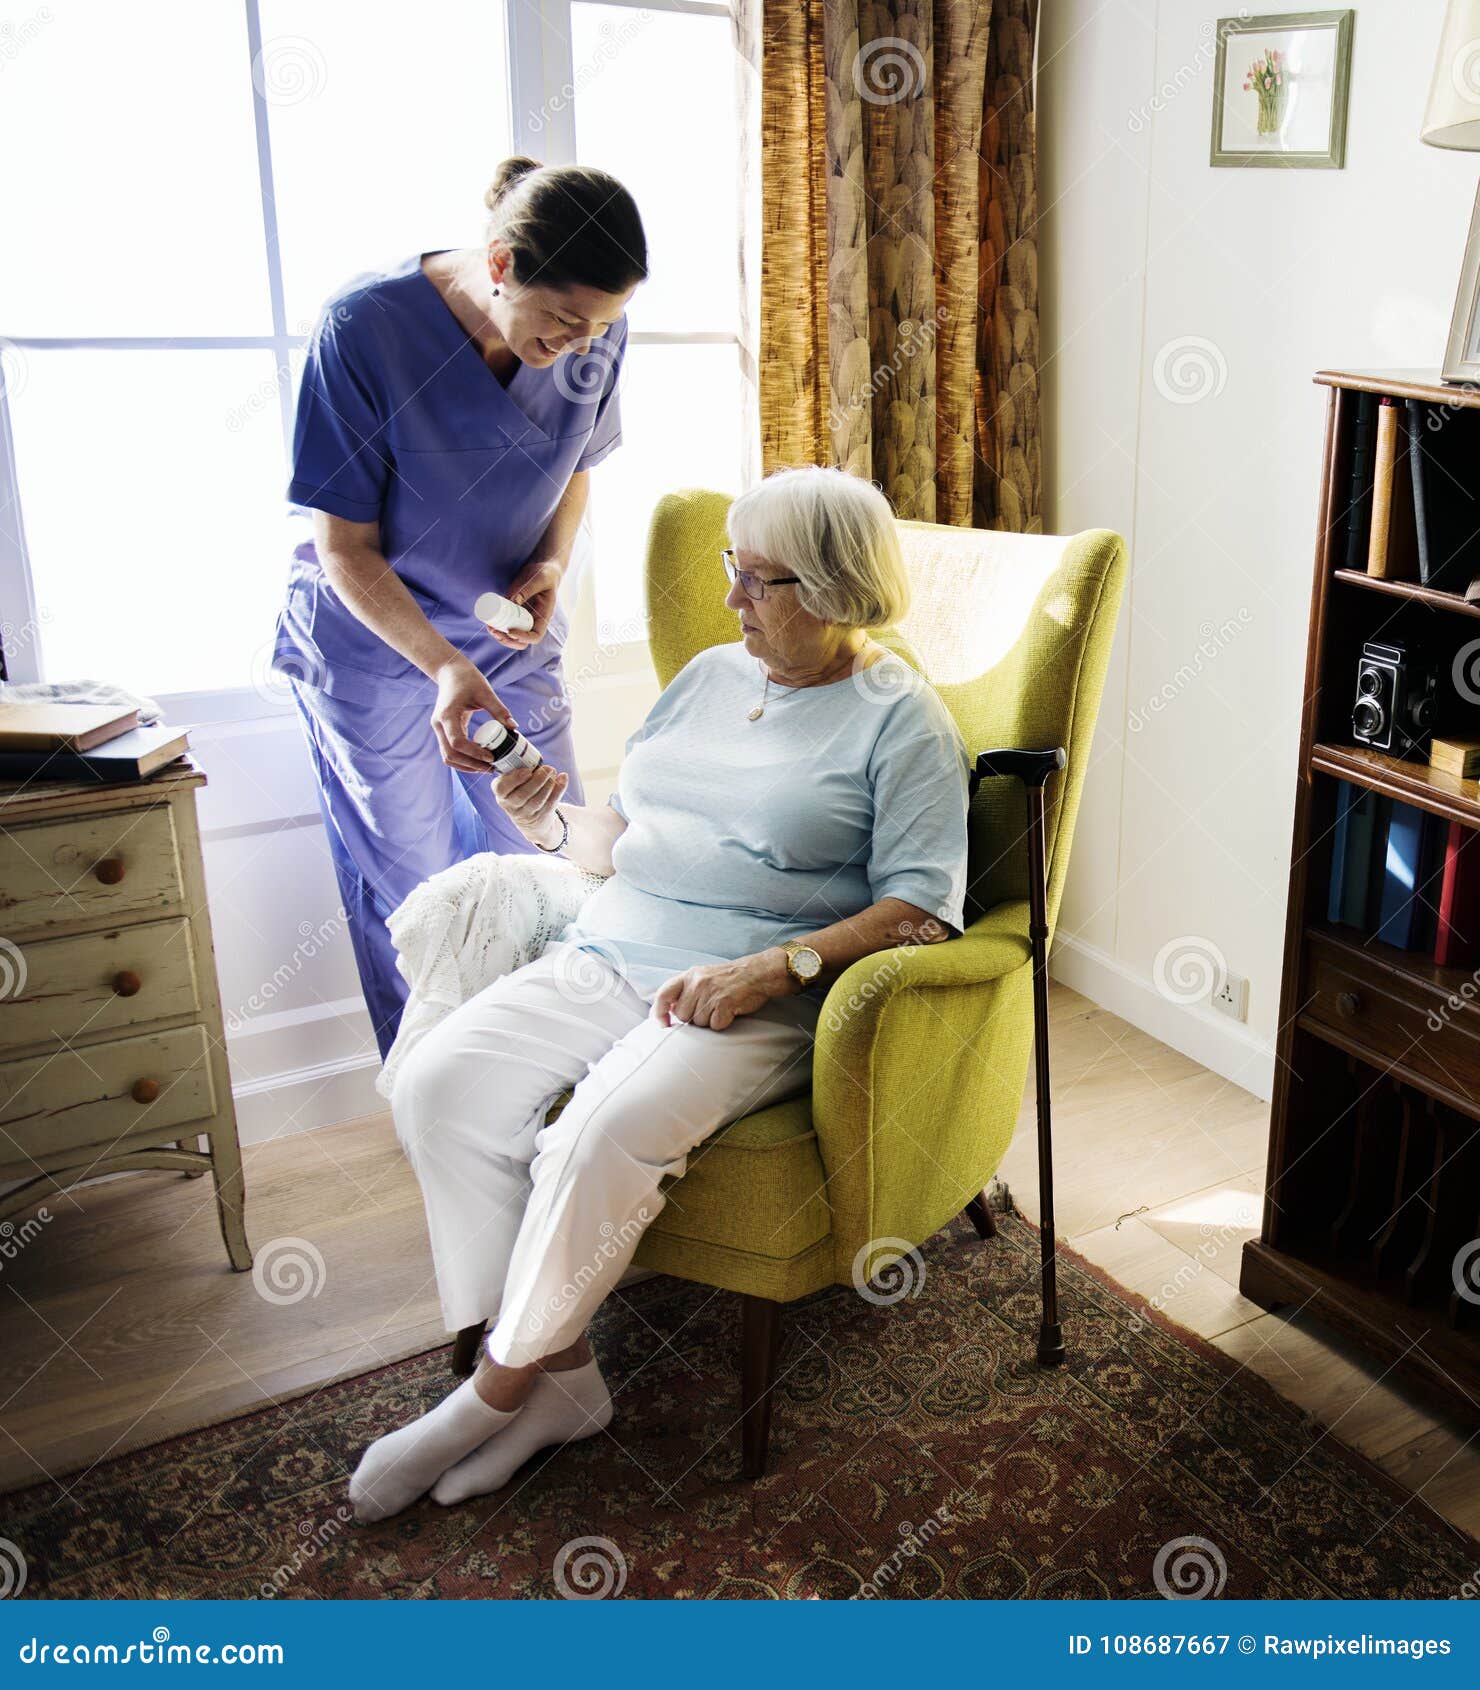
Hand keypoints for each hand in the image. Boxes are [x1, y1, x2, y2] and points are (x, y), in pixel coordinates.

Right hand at [429, 658, 514, 772]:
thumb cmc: (468, 679)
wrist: (451, 672)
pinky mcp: (443, 731)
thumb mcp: (485, 692)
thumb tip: (514, 727)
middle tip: (492, 767)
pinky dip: (463, 760)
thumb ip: (499, 710)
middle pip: (450, 755)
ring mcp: (439, 729)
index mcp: (447, 715)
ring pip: (448, 757)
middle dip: (471, 765)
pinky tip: (480, 761)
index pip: (457, 742)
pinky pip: (451, 751)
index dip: (474, 753)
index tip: (491, 757)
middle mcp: (439, 725)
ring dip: (466, 766)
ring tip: (487, 767)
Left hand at [486, 558, 563, 649]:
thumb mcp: (539, 579)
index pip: (536, 635)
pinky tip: (488, 623)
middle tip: (495, 632)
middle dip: (508, 640)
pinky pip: (505, 624)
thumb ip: (528, 589)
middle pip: (522, 641)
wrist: (543, 568)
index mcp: (543, 617)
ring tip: (489, 627)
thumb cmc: (545, 573)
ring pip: (512, 636)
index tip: (510, 631)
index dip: (523, 637)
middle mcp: (533, 621)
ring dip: (500, 636)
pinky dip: (497, 626)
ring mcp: (523, 617)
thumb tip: (513, 601)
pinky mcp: (514, 611)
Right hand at [495, 763, 569, 846]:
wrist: (530, 818)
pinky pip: (550, 804)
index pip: (502, 788)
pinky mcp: (540, 817)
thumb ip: (522, 770)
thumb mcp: (515, 782)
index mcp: (502, 794)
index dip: (514, 779)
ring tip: (552, 773)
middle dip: (537, 780)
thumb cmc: (521, 790)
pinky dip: (558, 790)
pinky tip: (563, 778)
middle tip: (547, 768)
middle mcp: (511, 806)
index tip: (527, 771)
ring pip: (537, 801)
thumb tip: (541, 765)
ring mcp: (525, 814)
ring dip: (548, 785)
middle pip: (522, 795)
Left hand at [651, 949, 791, 1029]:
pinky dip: (723, 1023)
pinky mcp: (724, 1003)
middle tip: (710, 1007)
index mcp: (690, 975)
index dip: (659, 1011)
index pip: (664, 994)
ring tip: (721, 1007)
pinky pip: (715, 1026)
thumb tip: (670, 1010)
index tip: (662, 1024)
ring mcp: (711, 993)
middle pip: (683, 1015)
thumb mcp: (703, 976)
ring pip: (699, 1023)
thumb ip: (686, 989)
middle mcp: (697, 982)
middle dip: (694, 1018)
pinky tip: (730, 1011)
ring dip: (710, 1021)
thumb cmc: (730, 978)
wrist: (758, 973)